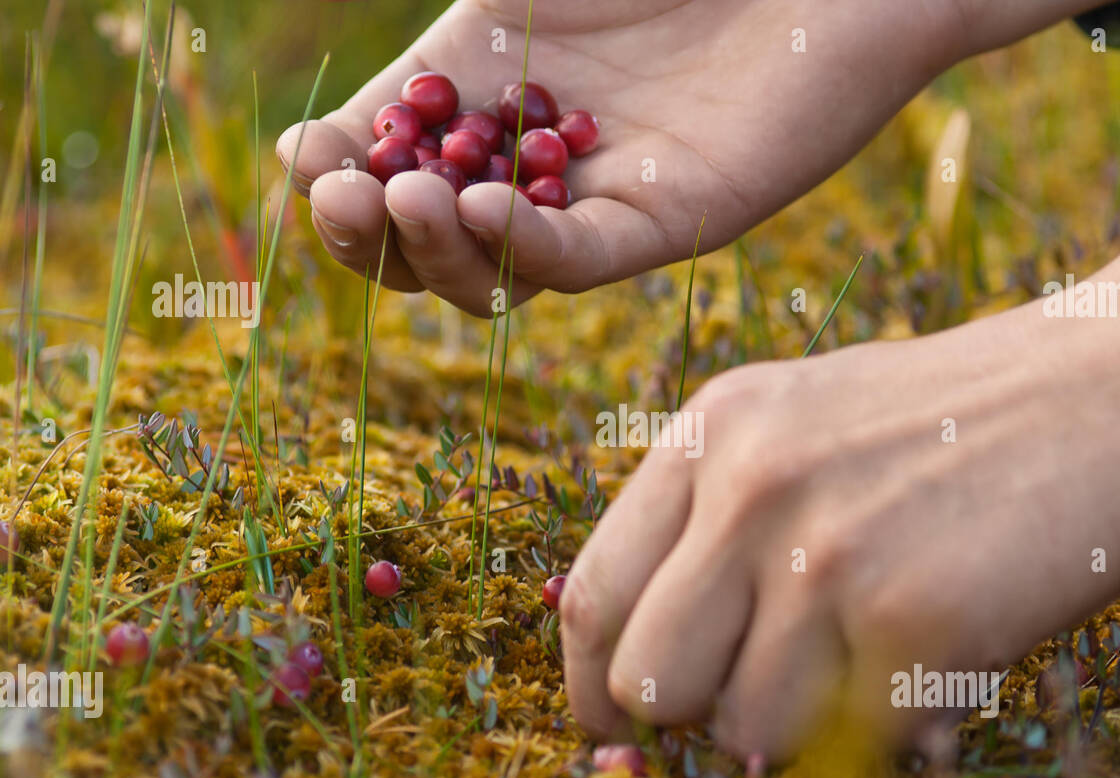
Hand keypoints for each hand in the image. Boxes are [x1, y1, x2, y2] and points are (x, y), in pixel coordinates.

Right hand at [277, 0, 963, 314]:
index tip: (308, 159)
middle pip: (424, 238)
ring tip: (404, 196)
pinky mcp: (670, 218)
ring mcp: (595, 195)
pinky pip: (585, 257)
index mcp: (477, 86)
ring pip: (495, 269)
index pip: (379, 158)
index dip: (331, 174)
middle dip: (366, 229)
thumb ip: (460, 6)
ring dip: (435, 247)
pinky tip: (483, 207)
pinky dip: (528, 244)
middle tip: (345, 195)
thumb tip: (348, 66)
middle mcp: (527, 157)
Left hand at [557, 129, 1119, 759]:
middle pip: (646, 683)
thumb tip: (640, 681)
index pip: (592, 598)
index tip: (620, 728)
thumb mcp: (799, 427)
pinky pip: (853, 745)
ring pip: (745, 732)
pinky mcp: (916, 621)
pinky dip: (889, 732)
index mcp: (709, 436)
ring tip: (867, 666)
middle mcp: (749, 488)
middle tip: (752, 712)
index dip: (592, 687)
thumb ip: (710, 529)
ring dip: (800, 732)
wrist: (1119, 382)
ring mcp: (829, 553)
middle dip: (690, 723)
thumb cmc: (953, 421)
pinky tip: (935, 668)